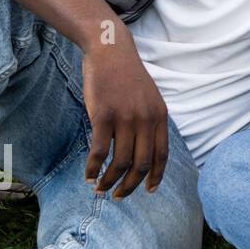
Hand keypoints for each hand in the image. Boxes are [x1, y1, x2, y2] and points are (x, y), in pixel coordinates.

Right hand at [81, 39, 169, 197]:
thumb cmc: (127, 76)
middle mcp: (146, 120)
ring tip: (100, 189)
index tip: (148, 191)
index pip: (162, 155)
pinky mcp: (103, 116)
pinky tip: (87, 176)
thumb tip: (144, 148)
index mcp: (160, 117)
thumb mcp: (149, 98)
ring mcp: (125, 118)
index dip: (156, 177)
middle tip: (119, 196)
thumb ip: (150, 121)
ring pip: (119, 162)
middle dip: (130, 185)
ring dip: (109, 181)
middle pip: (141, 164)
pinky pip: (99, 151)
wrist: (111, 52)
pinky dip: (93, 168)